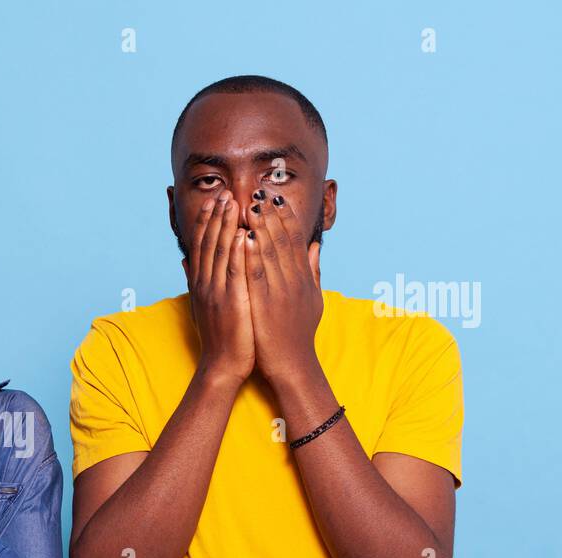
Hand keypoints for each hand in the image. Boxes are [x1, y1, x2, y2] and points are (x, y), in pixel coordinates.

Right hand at [184, 189, 253, 384]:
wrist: (222, 364)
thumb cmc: (219, 336)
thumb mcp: (202, 303)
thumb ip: (194, 279)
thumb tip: (185, 259)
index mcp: (201, 282)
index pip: (204, 245)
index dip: (208, 220)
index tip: (215, 200)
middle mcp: (206, 284)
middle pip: (210, 243)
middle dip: (216, 216)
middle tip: (224, 192)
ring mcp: (217, 292)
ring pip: (221, 252)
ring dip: (226, 226)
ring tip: (233, 203)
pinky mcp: (232, 302)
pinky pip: (235, 273)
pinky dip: (238, 253)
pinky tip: (243, 234)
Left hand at [244, 190, 323, 385]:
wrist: (292, 363)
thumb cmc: (298, 333)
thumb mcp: (313, 299)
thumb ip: (313, 270)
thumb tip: (315, 245)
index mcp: (303, 277)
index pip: (294, 239)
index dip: (285, 216)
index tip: (275, 197)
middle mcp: (294, 280)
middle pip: (283, 240)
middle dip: (271, 214)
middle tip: (260, 190)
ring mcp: (280, 291)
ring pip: (270, 252)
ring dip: (261, 227)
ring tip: (251, 205)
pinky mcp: (266, 304)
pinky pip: (258, 275)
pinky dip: (252, 254)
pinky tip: (245, 237)